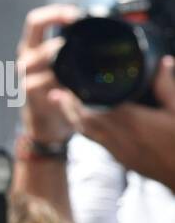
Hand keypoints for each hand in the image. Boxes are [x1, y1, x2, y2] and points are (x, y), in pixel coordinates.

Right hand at [16, 4, 81, 143]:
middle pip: (37, 29)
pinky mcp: (28, 91)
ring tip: (76, 65)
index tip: (76, 14)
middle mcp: (26, 56)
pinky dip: (60, 81)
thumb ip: (74, 50)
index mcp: (34, 46)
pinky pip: (43, 80)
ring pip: (43, 54)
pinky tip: (69, 84)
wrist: (48, 122)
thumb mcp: (65, 66)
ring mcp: (25, 73)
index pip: (36, 20)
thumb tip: (107, 35)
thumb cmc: (60, 90)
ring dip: (62, 56)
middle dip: (63, 28)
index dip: (55, 12)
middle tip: (81, 39)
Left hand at [51, 55, 174, 192]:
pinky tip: (82, 122)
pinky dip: (85, 130)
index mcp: (133, 121)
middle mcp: (119, 137)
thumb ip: (166, 87)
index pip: (95, 106)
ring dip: (72, 117)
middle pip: (84, 119)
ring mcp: (118, 151)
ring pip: (87, 132)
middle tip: (57, 93)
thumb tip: (162, 63)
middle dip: (68, 105)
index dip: (78, 96)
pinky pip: (96, 142)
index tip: (68, 84)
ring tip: (61, 104)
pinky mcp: (121, 159)